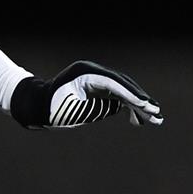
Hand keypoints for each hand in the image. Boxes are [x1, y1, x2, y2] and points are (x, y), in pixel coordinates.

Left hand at [9, 60, 163, 128]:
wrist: (36, 105)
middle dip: (140, 100)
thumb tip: (118, 105)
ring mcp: (97, 80)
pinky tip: (138, 121)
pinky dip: (127, 108)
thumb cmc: (49, 108)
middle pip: (123, 85)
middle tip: (156, 114)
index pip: (114, 83)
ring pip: (123, 92)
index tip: (145, 105)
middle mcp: (94, 73)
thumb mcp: (71, 110)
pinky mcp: (98, 89)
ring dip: (138, 106)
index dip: (131, 95)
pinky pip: (117, 97)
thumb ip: (95, 108)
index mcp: (86, 73)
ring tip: (154, 120)